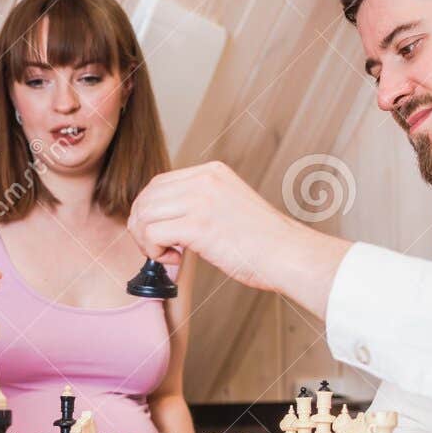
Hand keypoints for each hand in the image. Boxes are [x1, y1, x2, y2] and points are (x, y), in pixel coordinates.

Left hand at [127, 162, 347, 308]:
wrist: (289, 255)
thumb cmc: (264, 243)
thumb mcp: (230, 208)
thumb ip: (202, 205)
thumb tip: (169, 221)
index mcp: (212, 172)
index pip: (160, 183)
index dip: (150, 209)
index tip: (158, 233)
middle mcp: (204, 180)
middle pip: (148, 196)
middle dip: (142, 225)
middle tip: (157, 248)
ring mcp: (201, 200)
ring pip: (145, 213)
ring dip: (147, 240)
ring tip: (167, 255)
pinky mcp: (198, 224)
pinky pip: (153, 233)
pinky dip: (155, 251)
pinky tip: (176, 260)